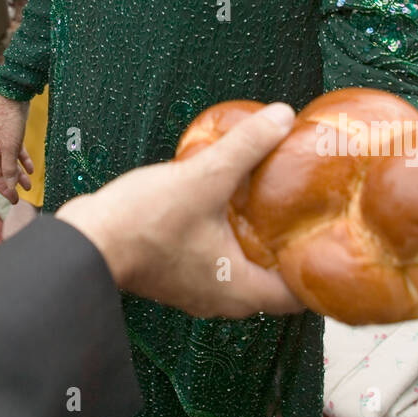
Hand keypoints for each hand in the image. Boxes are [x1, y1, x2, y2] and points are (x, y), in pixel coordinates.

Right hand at [0, 94, 33, 203]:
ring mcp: (3, 144)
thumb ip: (9, 168)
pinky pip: (17, 154)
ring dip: (20, 175)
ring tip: (29, 185)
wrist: (14, 99)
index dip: (4, 189)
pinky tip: (32, 170)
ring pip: (11, 164)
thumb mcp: (9, 147)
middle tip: (21, 197)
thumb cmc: (8, 122)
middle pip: (2, 173)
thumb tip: (10, 186)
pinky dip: (24, 162)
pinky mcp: (13, 137)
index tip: (14, 200)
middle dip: (12, 184)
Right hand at [57, 103, 303, 318]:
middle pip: (274, 278)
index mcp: (241, 291)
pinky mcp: (176, 275)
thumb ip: (246, 147)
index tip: (334, 234)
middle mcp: (223, 300)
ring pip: (243, 268)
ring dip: (257, 239)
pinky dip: (228, 237)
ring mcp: (197, 289)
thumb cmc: (141, 223)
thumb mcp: (203, 177)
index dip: (321, 266)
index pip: (302, 294)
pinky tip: (227, 203)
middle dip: (290, 245)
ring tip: (272, 200)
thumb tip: (283, 117)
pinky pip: (216, 259)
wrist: (83, 242)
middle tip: (308, 208)